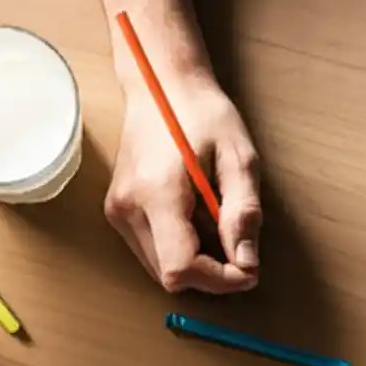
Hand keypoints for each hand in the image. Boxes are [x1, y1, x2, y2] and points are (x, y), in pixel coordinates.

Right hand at [105, 75, 261, 292]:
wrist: (161, 86)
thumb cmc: (202, 114)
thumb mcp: (238, 158)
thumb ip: (243, 213)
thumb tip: (247, 264)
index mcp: (157, 192)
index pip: (181, 267)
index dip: (218, 280)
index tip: (247, 268)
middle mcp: (128, 208)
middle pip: (171, 275)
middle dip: (211, 273)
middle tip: (238, 244)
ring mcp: (118, 212)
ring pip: (161, 269)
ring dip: (196, 262)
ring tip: (215, 222)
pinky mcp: (117, 213)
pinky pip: (152, 252)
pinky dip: (180, 248)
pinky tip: (195, 219)